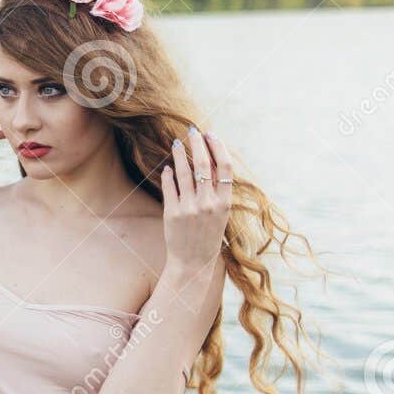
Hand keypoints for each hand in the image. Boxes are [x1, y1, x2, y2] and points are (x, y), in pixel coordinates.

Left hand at [160, 127, 232, 276]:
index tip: (211, 135)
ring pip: (184, 172)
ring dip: (180, 154)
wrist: (193, 263)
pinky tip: (167, 168)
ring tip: (176, 143)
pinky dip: (168, 175)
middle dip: (197, 143)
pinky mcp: (173, 213)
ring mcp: (190, 208)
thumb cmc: (209, 236)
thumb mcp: (221, 214)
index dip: (218, 147)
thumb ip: (218, 190)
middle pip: (204, 164)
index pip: (225, 167)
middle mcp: (209, 203)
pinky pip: (170, 186)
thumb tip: (211, 162)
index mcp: (225, 202)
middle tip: (192, 131)